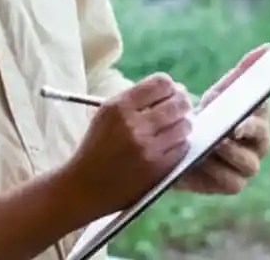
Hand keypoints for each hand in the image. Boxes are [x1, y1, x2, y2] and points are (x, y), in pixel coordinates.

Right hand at [64, 73, 192, 215]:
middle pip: (177, 103)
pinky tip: (171, 145)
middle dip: (183, 103)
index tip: (171, 92)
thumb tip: (173, 89)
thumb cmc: (97, 147)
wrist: (84, 187)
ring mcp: (147, 148)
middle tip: (182, 107)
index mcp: (119, 107)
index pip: (161, 83)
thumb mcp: (107, 114)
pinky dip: (180, 145)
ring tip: (176, 128)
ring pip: (184, 126)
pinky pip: (182, 148)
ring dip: (183, 125)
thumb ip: (135, 100)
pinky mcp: (157, 169)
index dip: (171, 86)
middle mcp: (134, 125)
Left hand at [177, 45, 269, 195]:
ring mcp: (246, 170)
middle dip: (234, 148)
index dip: (250, 126)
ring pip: (242, 171)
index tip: (234, 125)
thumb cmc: (213, 108)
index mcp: (261, 124)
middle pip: (255, 154)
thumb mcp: (226, 88)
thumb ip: (247, 69)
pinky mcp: (230, 184)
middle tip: (215, 140)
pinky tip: (197, 164)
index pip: (261, 127)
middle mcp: (258, 149)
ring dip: (222, 161)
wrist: (190, 134)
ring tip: (203, 151)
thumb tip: (268, 47)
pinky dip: (213, 175)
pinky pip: (228, 183)